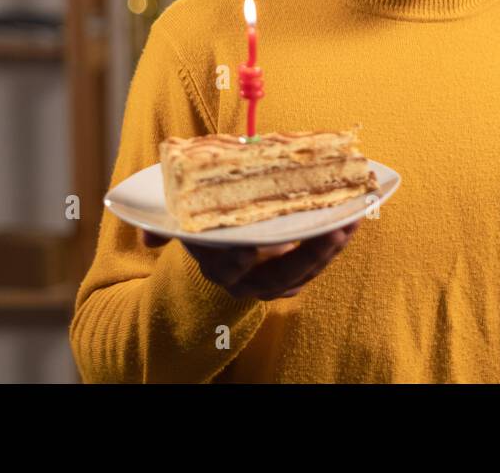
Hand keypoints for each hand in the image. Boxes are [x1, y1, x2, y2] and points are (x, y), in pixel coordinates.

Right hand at [140, 219, 360, 300]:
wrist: (217, 244)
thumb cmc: (204, 221)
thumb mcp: (183, 221)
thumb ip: (163, 227)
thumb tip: (146, 237)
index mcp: (217, 264)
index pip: (230, 264)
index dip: (241, 256)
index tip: (252, 245)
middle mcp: (245, 280)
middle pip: (280, 275)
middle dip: (310, 254)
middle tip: (334, 230)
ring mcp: (270, 281)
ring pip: (305, 272)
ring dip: (331, 248)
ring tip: (353, 220)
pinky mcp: (292, 275)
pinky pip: (317, 264)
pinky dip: (335, 243)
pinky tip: (353, 219)